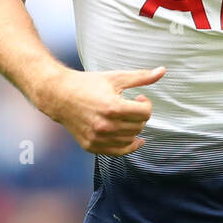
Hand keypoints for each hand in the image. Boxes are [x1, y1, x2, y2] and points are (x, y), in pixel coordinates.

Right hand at [42, 64, 165, 155]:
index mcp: (113, 107)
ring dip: (133, 128)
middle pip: (139, 126)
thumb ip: (141, 77)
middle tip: (130, 106)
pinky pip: (119, 151)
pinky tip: (135, 139)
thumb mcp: (115, 78)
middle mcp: (106, 126)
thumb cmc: (88, 84)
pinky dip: (129, 145)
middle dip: (139, 115)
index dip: (146, 103)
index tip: (138, 97)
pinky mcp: (92, 146)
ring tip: (124, 116)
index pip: (145, 113)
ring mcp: (98, 138)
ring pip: (131, 139)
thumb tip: (163, 71)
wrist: (59, 95)